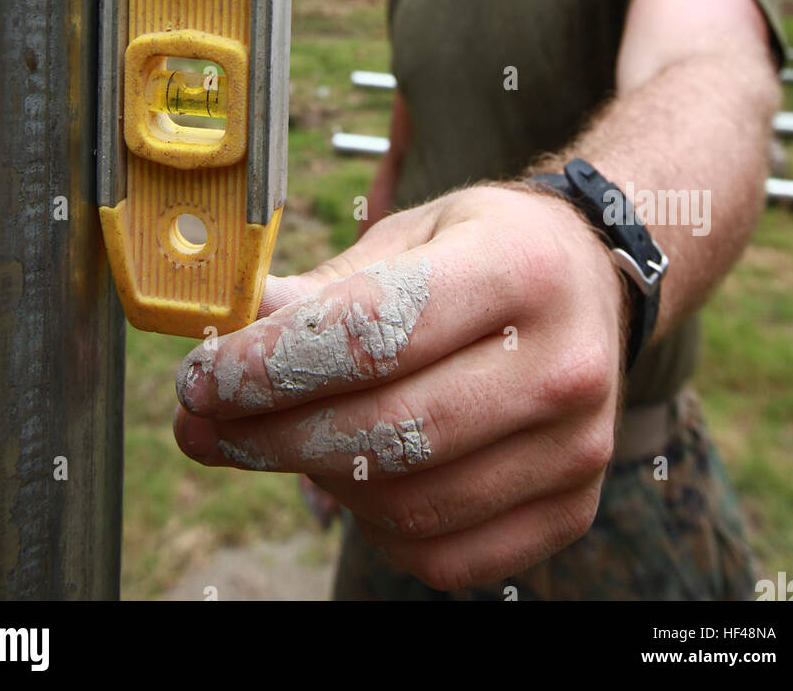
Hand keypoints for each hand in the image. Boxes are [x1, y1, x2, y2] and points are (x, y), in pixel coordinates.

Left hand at [173, 185, 626, 590]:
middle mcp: (563, 362)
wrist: (591, 284)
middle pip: (390, 429)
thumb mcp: (409, 235)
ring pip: (411, 504)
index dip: (273, 364)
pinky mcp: (572, 509)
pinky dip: (375, 530)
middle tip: (202, 424)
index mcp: (520, 268)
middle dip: (272, 434)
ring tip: (268, 442)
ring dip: (313, 481)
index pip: (377, 333)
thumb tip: (235, 325)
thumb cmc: (483, 249)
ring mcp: (577, 447)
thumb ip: (325, 289)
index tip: (202, 375)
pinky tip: (345, 479)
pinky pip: (448, 556)